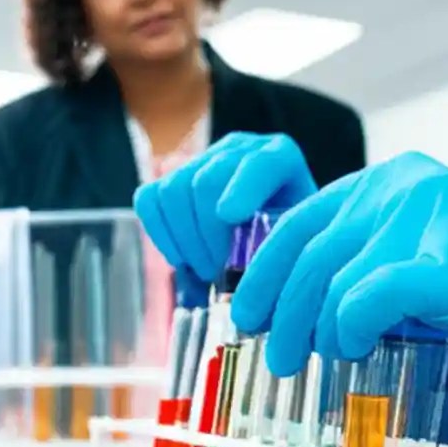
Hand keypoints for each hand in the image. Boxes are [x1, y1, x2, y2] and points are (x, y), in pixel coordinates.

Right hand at [133, 133, 316, 284]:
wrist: (270, 234)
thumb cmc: (290, 244)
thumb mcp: (298, 247)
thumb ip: (283, 257)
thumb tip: (257, 298)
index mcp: (279, 157)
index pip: (260, 162)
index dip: (243, 186)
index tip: (231, 216)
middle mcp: (239, 149)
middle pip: (205, 181)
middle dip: (208, 235)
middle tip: (218, 272)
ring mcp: (203, 159)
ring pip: (174, 190)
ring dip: (185, 240)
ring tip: (206, 269)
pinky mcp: (173, 176)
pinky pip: (149, 199)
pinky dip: (160, 233)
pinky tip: (181, 257)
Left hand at [234, 152, 447, 412]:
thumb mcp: (423, 251)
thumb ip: (370, 256)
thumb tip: (301, 301)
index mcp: (392, 180)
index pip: (303, 221)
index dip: (268, 272)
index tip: (252, 315)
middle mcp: (403, 186)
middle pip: (310, 253)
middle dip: (283, 311)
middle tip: (276, 358)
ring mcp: (428, 218)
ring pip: (333, 279)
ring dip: (316, 329)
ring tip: (321, 359)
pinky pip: (370, 298)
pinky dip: (351, 327)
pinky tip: (354, 347)